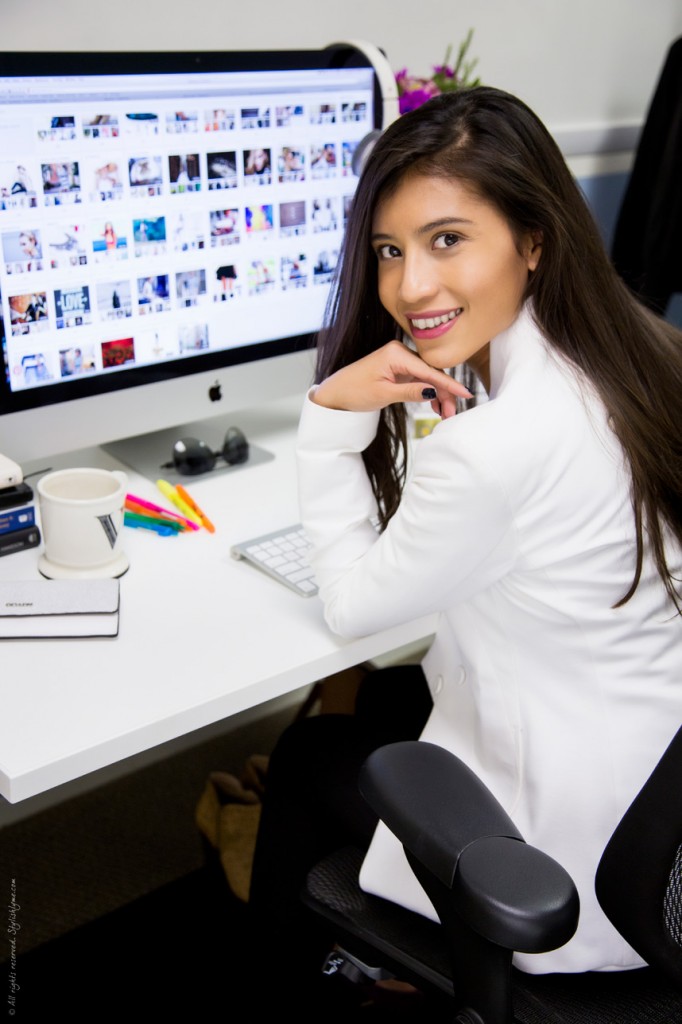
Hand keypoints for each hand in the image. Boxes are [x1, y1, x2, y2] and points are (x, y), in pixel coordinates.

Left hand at [312, 340, 471, 419]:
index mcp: (396, 353)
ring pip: (427, 377)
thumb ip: (411, 391)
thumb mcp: (384, 394)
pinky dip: (426, 392)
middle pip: (431, 373)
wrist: (334, 393)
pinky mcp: (397, 368)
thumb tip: (434, 391)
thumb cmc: (353, 391)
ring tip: (444, 414)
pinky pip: (418, 379)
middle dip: (444, 393)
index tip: (466, 394)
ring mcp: (399, 360)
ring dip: (437, 394)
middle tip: (451, 414)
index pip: (429, 370)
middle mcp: (400, 352)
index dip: (449, 384)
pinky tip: (434, 406)